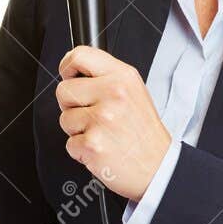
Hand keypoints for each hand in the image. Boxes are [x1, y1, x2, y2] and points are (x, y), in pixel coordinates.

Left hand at [56, 46, 171, 201]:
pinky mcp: (92, 144)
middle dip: (72, 106)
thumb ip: (105, 77)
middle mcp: (112, 94)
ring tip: (102, 134)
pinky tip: (102, 148)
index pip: (79, 56)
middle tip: (94, 116)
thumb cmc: (144, 133)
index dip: (68, 67)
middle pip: (63, 90)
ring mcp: (102, 119)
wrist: (159, 167)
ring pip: (64, 119)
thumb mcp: (134, 91)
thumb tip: (73, 72)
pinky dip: (81, 150)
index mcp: (122, 77)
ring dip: (78, 130)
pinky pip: (69, 143)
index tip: (70, 77)